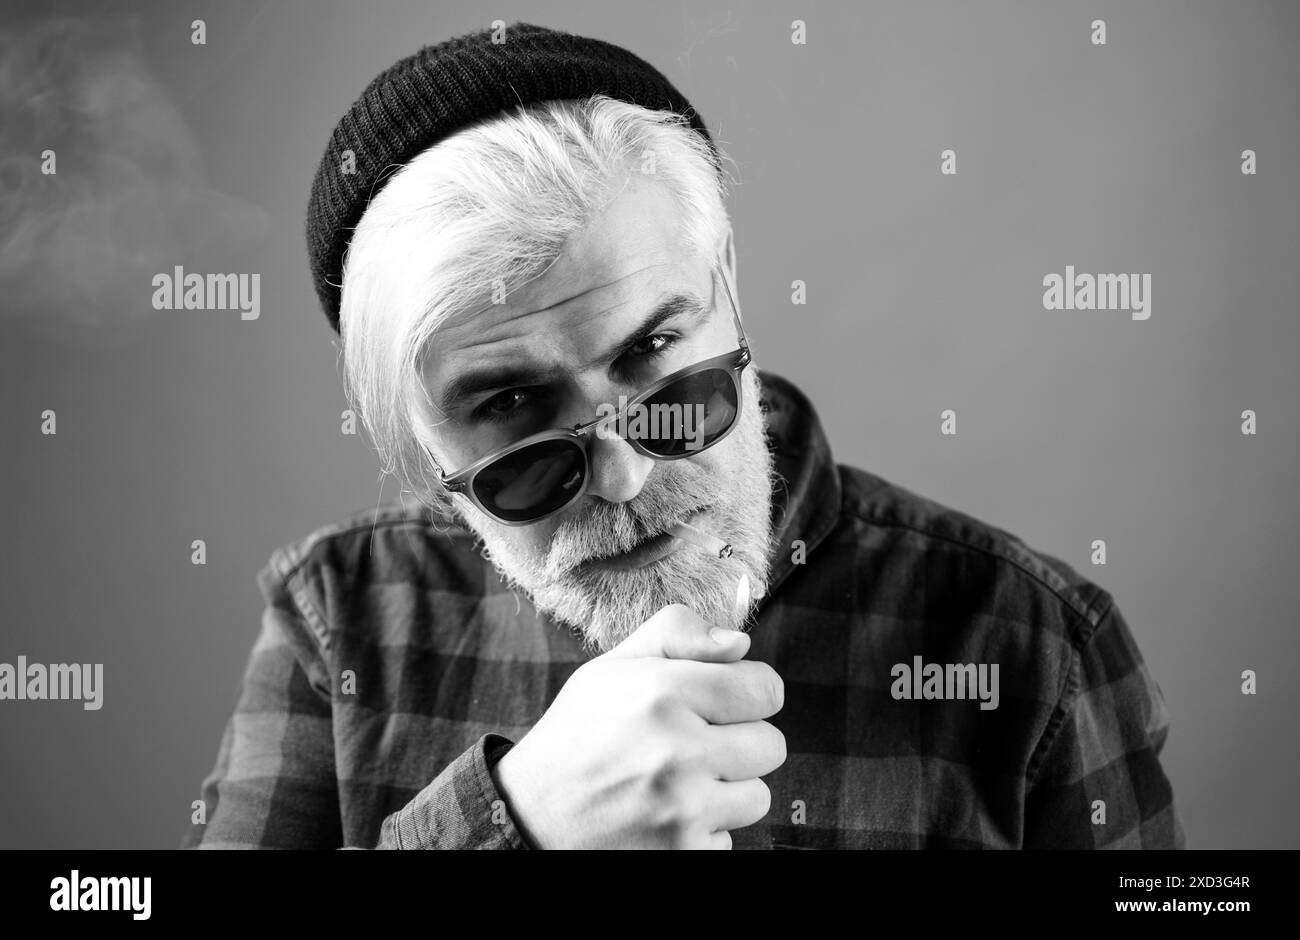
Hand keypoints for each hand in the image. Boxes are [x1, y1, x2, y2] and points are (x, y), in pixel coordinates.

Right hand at [490, 604, 785, 848]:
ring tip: (680, 781)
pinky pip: (729, 837)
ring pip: (757, 795)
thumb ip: (677, 634)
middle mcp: (677, 750)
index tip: (730, 701)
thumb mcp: (614, 667)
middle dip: (741, 742)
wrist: (529, 815)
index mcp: (663, 692)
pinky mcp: (683, 854)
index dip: (752, 692)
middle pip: (771, 745)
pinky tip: (665, 815)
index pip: (765, 689)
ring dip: (727, 790)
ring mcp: (682, 809)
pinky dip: (704, 830)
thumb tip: (741, 641)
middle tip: (697, 745)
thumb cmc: (579, 734)